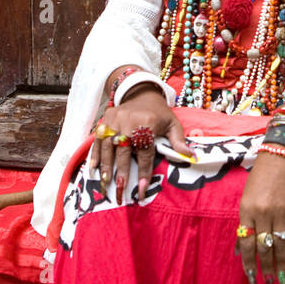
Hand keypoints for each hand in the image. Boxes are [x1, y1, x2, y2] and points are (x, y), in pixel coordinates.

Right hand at [88, 84, 191, 203]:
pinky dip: (95, 154)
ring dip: (106, 166)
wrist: (142, 93)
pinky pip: (98, 139)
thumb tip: (190, 156)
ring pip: (107, 146)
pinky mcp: (105, 119)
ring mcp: (114, 119)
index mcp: (146, 122)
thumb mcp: (172, 124)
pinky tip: (94, 169)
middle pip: (123, 150)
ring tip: (105, 183)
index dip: (144, 171)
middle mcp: (128, 120)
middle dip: (121, 172)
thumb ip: (179, 140)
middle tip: (120, 190)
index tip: (142, 189)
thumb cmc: (159, 113)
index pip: (144, 151)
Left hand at [236, 149, 284, 283]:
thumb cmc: (260, 178)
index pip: (246, 243)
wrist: (282, 157)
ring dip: (282, 267)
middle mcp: (262, 213)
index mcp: (246, 210)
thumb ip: (244, 223)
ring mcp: (280, 212)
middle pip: (264, 248)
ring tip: (283, 283)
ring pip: (280, 246)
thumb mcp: (246, 198)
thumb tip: (240, 250)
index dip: (249, 264)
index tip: (252, 280)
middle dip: (267, 271)